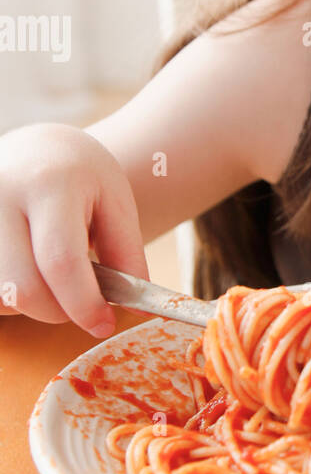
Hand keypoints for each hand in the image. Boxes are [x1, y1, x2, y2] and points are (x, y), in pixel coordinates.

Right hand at [0, 123, 148, 335]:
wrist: (39, 149)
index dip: (83, 303)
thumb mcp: (117, 204)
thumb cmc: (82, 178)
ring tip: (49, 273)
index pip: (60, 260)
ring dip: (30, 303)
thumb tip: (135, 309)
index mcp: (49, 184)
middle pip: (23, 287)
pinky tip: (26, 271)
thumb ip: (128, 255)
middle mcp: (1, 196)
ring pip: (0, 295)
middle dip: (58, 311)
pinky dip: (10, 296)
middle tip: (78, 299)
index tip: (103, 324)